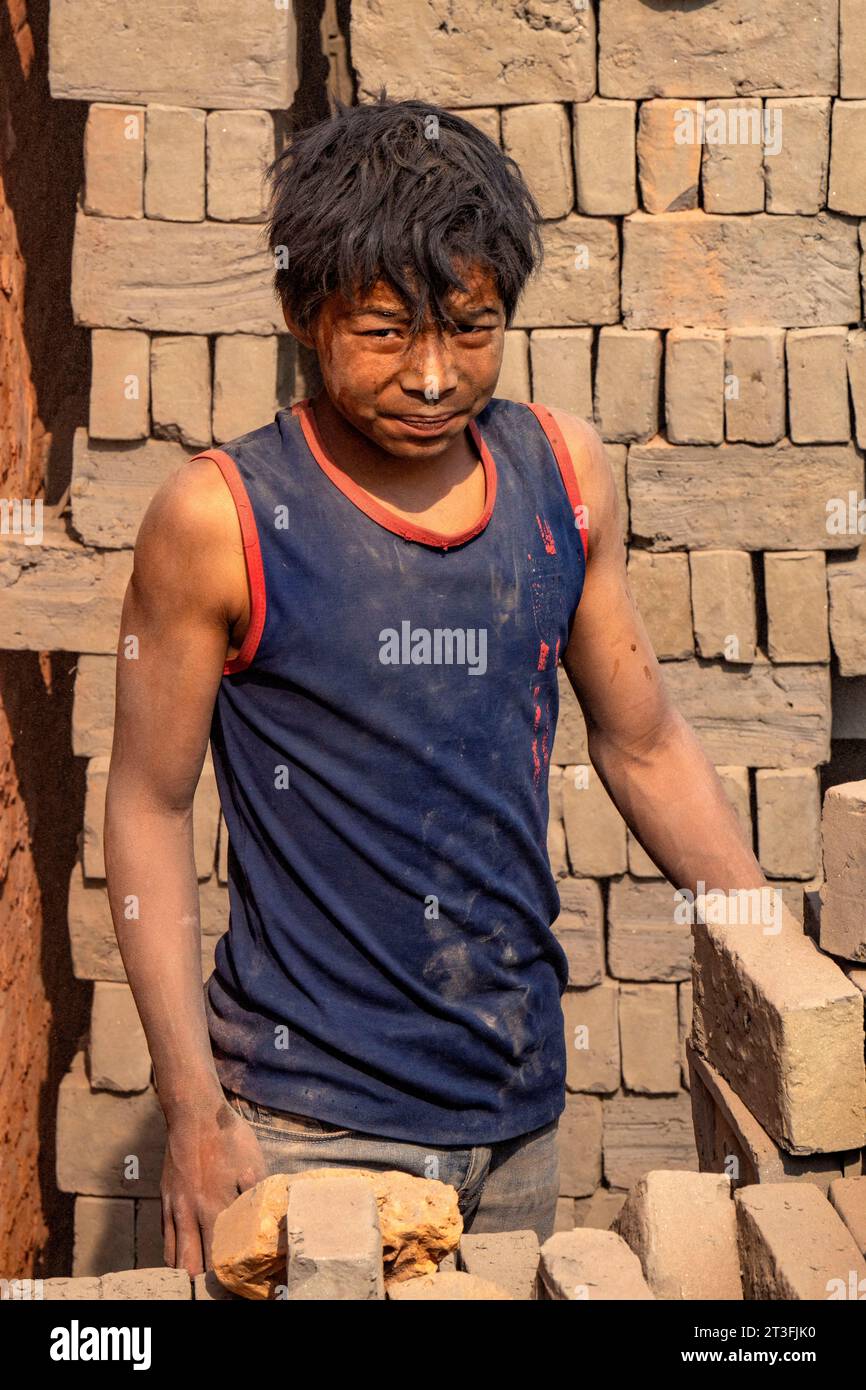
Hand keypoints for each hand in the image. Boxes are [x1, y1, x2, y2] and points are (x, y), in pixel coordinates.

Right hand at [160, 1098, 267, 1275]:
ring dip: (186, 1273)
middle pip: (190, 1268)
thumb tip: (273, 1224)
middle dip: (204, 1285)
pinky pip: (165, 1237)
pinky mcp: (165, 1199)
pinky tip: (184, 1257)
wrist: (194, 1113)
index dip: (229, 1279)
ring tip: (201, 1282)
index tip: (240, 1288)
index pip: (219, 1260)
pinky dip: (174, 1254)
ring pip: (173, 1257)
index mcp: (215, 1209)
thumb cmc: (228, 1137)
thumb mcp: (254, 1166)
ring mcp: (174, 1208)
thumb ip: (260, 1199)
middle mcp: (191, 1215)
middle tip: (219, 1290)